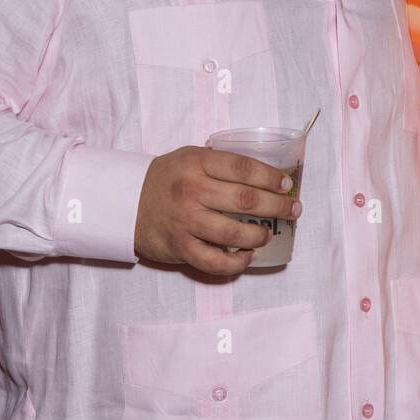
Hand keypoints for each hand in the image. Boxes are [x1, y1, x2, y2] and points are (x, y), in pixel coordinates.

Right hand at [133, 146, 300, 274]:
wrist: (126, 202)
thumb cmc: (168, 178)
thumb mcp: (190, 157)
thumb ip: (221, 163)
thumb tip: (266, 173)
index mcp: (197, 163)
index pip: (243, 168)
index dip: (270, 177)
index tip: (287, 185)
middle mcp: (192, 191)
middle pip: (246, 200)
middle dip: (277, 207)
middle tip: (293, 210)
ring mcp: (186, 221)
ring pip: (234, 234)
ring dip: (259, 236)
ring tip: (267, 234)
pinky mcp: (180, 247)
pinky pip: (214, 262)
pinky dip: (236, 262)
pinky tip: (247, 256)